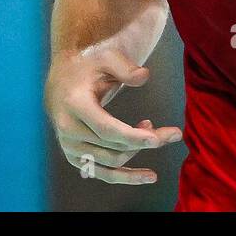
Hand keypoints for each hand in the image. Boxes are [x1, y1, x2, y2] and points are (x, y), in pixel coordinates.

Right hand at [44, 44, 182, 184]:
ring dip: (137, 151)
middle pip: (113, 146)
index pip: (106, 129)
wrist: (63, 80)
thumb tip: (144, 76)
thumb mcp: (106, 58)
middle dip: (145, 142)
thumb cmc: (88, 65)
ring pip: (111, 162)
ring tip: (154, 132)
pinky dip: (125, 177)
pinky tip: (148, 176)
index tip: (157, 139)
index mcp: (74, 105)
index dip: (133, 137)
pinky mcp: (75, 156)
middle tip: (173, 133)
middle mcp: (68, 129)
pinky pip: (102, 173)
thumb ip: (125, 67)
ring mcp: (70, 146)